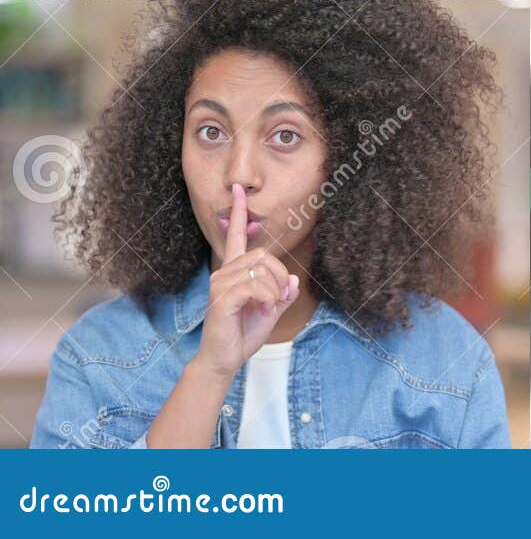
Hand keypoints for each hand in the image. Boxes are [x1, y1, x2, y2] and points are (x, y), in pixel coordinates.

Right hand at [190, 183, 299, 382]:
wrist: (226, 359)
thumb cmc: (245, 332)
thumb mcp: (272, 310)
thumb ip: (282, 292)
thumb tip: (292, 278)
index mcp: (234, 272)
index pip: (234, 237)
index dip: (238, 213)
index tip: (238, 189)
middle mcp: (223, 273)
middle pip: (263, 255)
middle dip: (279, 276)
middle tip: (277, 299)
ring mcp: (220, 284)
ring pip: (262, 270)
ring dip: (274, 291)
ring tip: (267, 308)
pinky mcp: (222, 298)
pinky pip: (256, 286)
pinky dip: (267, 299)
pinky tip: (262, 310)